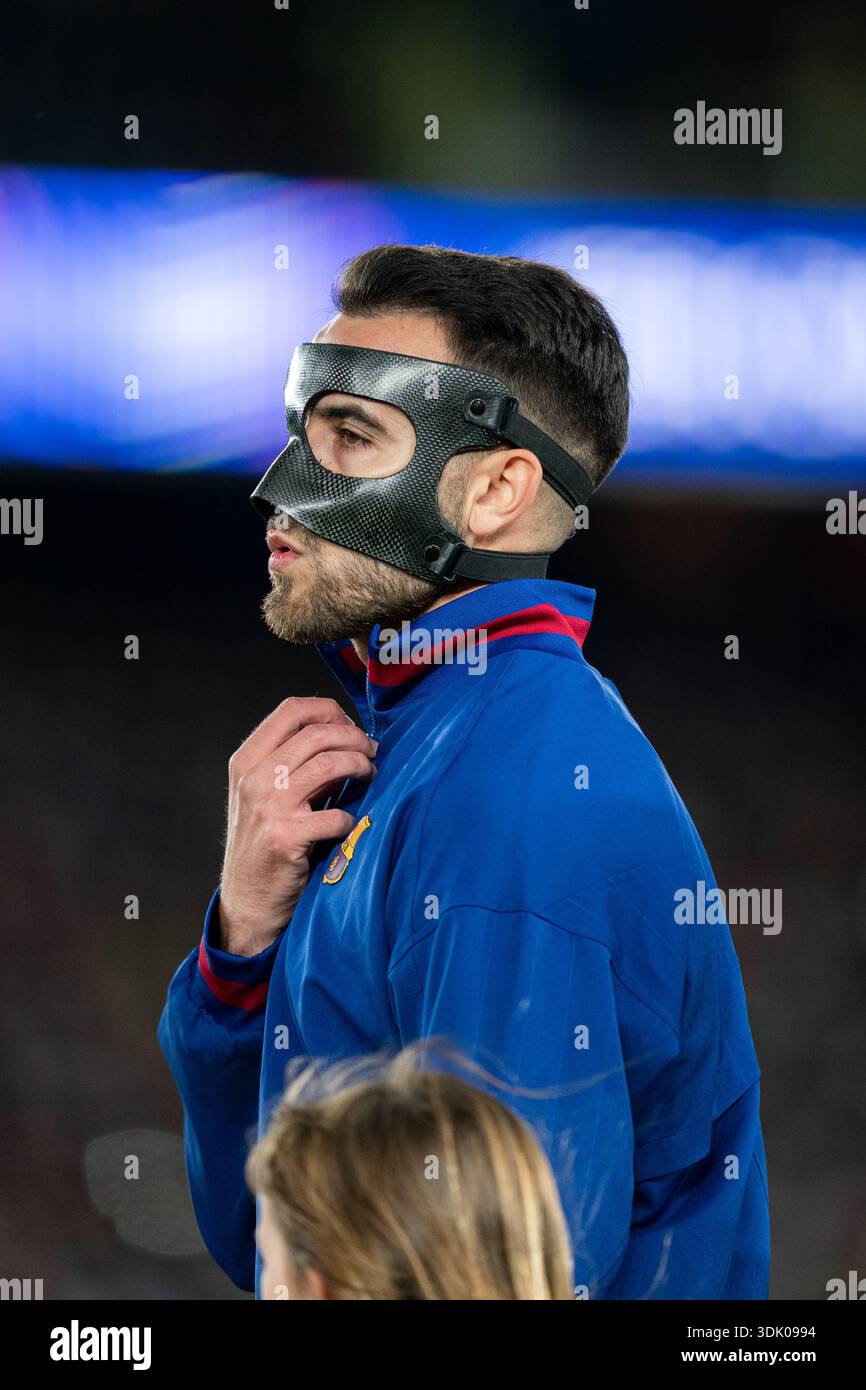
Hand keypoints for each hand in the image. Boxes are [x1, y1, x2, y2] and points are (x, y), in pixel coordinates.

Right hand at [218, 697, 377, 955]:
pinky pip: (335, 815)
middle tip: (372, 751)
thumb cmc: (264, 842)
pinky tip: (350, 823)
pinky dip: (351, 816)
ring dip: (360, 765)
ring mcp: (267, 808)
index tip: (351, 726)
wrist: (248, 900)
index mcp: (246, 760)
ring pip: (329, 764)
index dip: (330, 710)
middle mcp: (253, 779)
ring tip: (371, 775)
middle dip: (355, 738)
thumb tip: (346, 737)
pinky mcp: (285, 839)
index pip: (292, 710)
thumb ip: (296, 764)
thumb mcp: (266, 795)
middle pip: (317, 733)